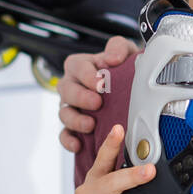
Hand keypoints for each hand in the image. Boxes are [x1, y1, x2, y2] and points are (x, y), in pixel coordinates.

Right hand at [57, 36, 139, 153]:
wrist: (128, 86)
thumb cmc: (122, 67)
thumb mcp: (123, 51)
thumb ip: (117, 48)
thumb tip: (113, 58)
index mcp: (79, 65)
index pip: (76, 67)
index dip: (87, 75)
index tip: (101, 83)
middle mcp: (71, 85)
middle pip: (66, 91)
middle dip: (81, 98)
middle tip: (97, 103)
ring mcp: (70, 107)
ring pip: (64, 113)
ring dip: (76, 120)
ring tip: (90, 125)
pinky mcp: (73, 127)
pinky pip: (64, 135)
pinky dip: (68, 141)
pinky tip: (79, 145)